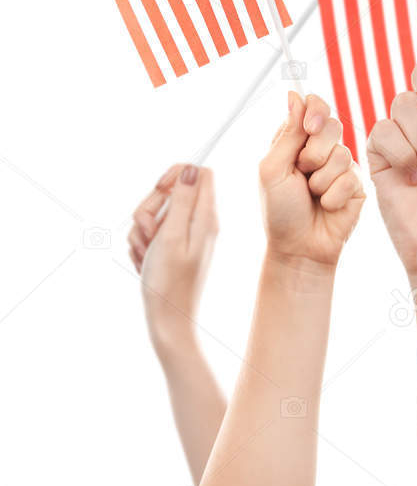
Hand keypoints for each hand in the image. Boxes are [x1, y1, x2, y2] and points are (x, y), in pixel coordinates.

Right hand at [130, 164, 217, 351]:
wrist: (167, 318)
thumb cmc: (170, 281)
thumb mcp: (173, 236)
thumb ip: (183, 201)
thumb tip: (192, 168)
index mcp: (205, 216)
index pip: (199, 173)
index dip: (176, 174)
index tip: (159, 190)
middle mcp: (198, 222)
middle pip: (169, 192)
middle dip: (149, 209)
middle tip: (150, 234)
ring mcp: (183, 235)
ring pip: (153, 214)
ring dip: (141, 232)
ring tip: (147, 254)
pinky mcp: (170, 247)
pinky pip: (148, 234)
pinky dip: (141, 247)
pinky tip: (144, 263)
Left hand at [258, 92, 365, 265]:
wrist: (300, 247)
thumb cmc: (280, 211)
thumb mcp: (273, 170)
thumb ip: (288, 133)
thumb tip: (295, 95)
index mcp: (296, 140)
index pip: (312, 107)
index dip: (315, 110)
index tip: (309, 128)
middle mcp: (320, 149)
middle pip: (332, 125)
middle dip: (315, 152)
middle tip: (303, 171)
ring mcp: (340, 166)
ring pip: (342, 153)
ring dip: (321, 180)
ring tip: (313, 195)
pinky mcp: (357, 184)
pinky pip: (352, 177)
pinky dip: (333, 195)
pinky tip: (327, 206)